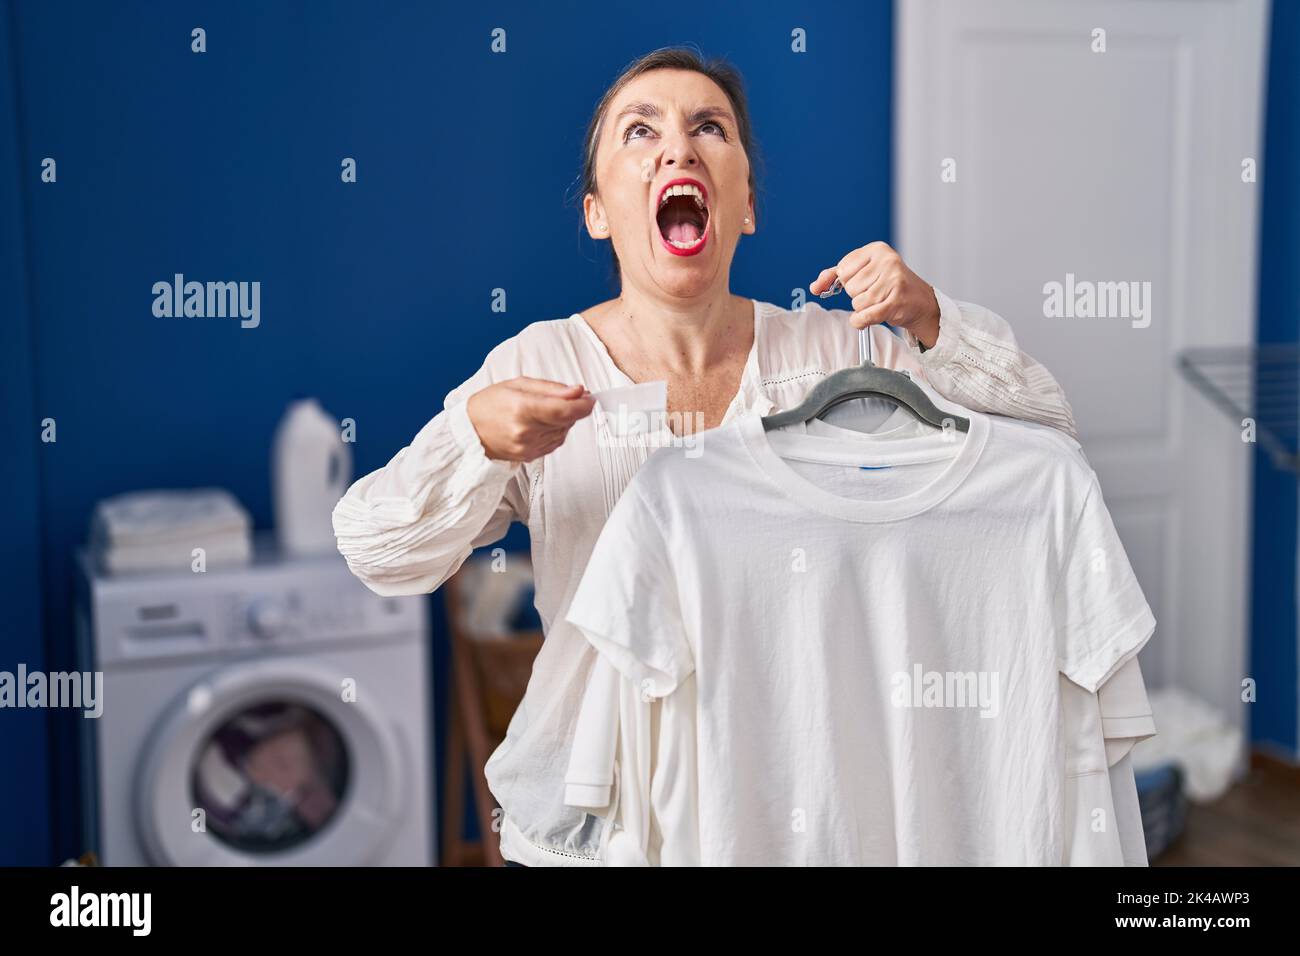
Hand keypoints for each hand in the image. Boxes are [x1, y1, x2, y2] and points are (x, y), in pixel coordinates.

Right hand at [466, 377, 595, 461]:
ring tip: (546, 409)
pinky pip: (555, 443)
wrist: (469, 431)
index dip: (583, 405)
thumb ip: (551, 389)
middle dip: (573, 408)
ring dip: (564, 420)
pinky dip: (556, 432)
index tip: (590, 399)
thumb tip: (578, 390)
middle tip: (568, 397)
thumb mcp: (519, 384)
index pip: (564, 411)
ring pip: (563, 433)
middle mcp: (526, 432)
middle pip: (566, 421)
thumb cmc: (490, 403)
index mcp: (522, 409)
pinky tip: (543, 423)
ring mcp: (528, 447)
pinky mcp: (530, 457)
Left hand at [810, 241, 940, 347]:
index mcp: (877, 249)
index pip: (843, 270)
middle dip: (858, 295)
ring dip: (864, 308)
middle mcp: (887, 261)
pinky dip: (861, 321)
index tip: (865, 281)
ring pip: (857, 303)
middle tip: (877, 292)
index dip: (849, 282)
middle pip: (850, 288)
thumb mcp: (863, 272)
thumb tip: (815, 287)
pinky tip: (867, 318)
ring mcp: (893, 280)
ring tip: (880, 302)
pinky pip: (865, 316)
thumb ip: (835, 276)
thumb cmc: (888, 285)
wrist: (919, 301)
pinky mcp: (897, 301)